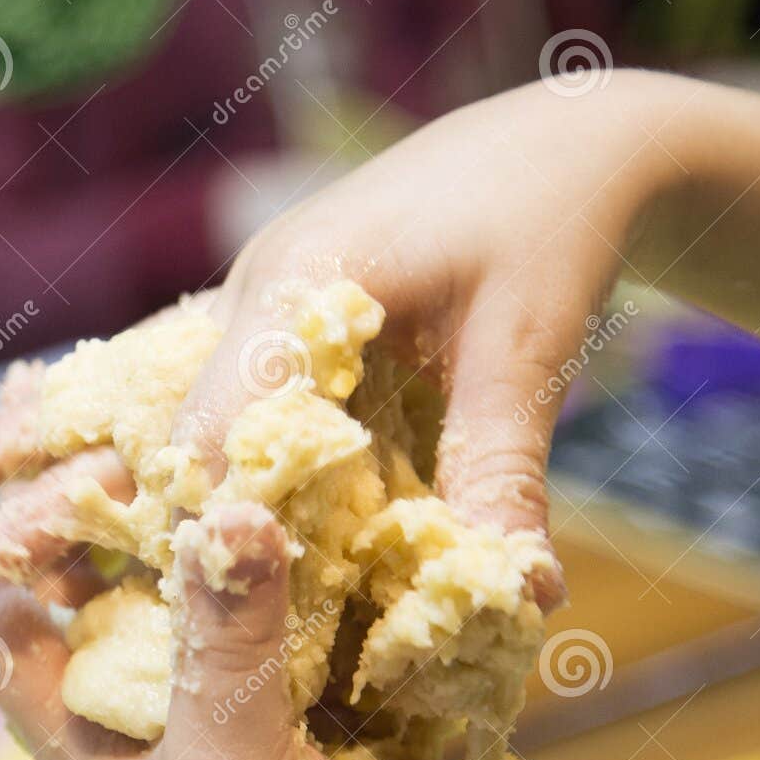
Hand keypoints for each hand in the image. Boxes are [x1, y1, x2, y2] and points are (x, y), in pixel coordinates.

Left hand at [0, 407, 562, 759]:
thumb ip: (225, 648)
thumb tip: (227, 511)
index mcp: (68, 719)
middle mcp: (117, 686)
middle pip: (53, 560)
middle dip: (36, 472)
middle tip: (33, 380)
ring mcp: (193, 670)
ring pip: (143, 553)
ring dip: (132, 479)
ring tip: (123, 389)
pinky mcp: (267, 660)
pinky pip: (232, 567)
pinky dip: (228, 509)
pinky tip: (241, 452)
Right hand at [177, 69, 759, 610]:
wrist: (567, 141)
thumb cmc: (553, 223)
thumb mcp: (530, 349)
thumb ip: (503, 468)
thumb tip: (518, 594)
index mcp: (298, 280)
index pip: (213, 426)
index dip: (222, 523)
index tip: (252, 612)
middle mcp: (255, 285)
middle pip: (191, 427)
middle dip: (218, 522)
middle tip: (249, 618)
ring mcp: (261, 295)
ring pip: (210, 415)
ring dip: (238, 496)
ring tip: (267, 586)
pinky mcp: (284, 313)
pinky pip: (249, 398)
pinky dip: (269, 461)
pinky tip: (304, 523)